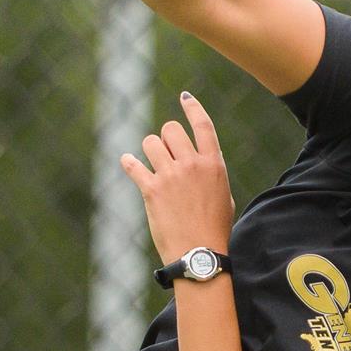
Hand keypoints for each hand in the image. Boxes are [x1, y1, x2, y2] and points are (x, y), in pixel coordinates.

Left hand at [118, 92, 234, 264]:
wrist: (199, 254)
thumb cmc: (214, 229)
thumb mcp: (223, 195)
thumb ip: (211, 173)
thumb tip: (200, 162)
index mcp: (213, 164)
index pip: (203, 125)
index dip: (193, 107)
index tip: (184, 97)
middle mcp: (192, 164)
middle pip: (171, 130)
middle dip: (165, 138)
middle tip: (165, 153)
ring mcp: (171, 175)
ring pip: (150, 142)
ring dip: (148, 150)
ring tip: (150, 163)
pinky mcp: (151, 189)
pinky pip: (133, 165)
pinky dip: (128, 163)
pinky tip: (127, 162)